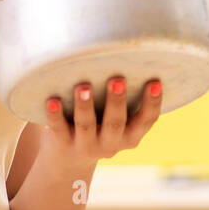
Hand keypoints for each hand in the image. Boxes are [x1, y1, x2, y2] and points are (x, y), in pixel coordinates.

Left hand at [42, 77, 162, 165]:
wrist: (68, 160)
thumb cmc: (100, 124)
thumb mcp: (116, 119)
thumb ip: (123, 98)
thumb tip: (125, 49)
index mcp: (130, 136)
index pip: (146, 121)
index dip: (153, 103)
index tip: (155, 82)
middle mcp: (110, 144)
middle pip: (115, 124)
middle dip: (117, 102)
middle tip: (117, 79)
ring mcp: (86, 145)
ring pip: (86, 126)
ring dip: (85, 106)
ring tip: (83, 87)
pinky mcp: (62, 143)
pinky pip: (58, 128)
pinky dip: (55, 114)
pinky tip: (52, 99)